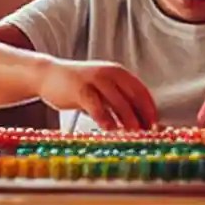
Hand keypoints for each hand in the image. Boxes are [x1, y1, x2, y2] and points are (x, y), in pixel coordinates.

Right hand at [38, 59, 157, 130]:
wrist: (49, 75)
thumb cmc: (77, 86)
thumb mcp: (101, 89)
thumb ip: (116, 102)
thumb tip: (136, 122)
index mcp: (117, 72)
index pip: (140, 90)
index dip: (149, 108)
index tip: (155, 124)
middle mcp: (108, 73)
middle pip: (132, 95)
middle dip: (142, 115)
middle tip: (147, 132)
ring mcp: (94, 80)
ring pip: (117, 100)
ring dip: (127, 118)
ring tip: (133, 132)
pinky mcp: (80, 89)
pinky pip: (96, 105)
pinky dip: (104, 117)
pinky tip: (109, 128)